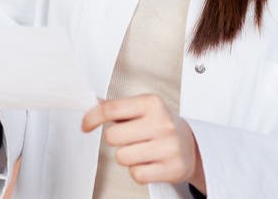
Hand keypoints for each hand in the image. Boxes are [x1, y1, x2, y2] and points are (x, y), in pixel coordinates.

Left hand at [81, 93, 205, 192]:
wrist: (191, 145)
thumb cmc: (161, 125)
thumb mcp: (144, 108)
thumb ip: (119, 108)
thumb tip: (92, 107)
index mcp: (151, 103)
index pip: (112, 109)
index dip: (93, 118)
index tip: (86, 125)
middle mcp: (161, 123)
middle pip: (113, 136)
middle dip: (116, 140)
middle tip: (129, 137)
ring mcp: (167, 146)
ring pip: (122, 157)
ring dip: (127, 156)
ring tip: (141, 150)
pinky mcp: (171, 168)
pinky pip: (136, 175)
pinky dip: (138, 171)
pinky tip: (148, 162)